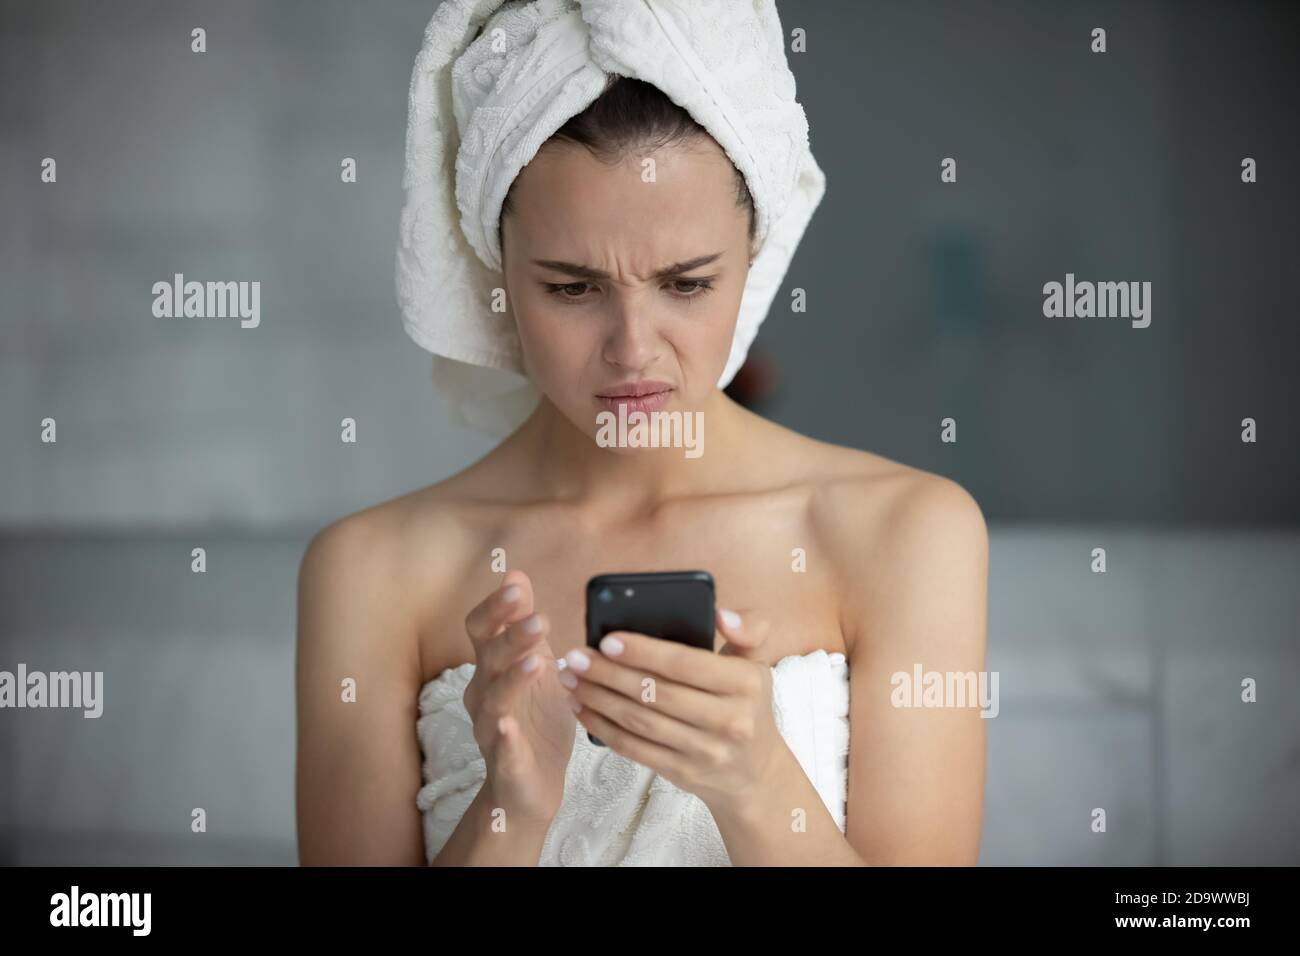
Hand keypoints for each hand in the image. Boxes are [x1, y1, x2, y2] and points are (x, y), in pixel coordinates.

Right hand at [461, 570, 576, 828]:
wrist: (531, 786)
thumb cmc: (534, 720)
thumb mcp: (535, 663)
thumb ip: (523, 623)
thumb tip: (515, 573)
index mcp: (493, 668)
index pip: (483, 630)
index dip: (496, 607)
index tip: (517, 585)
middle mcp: (484, 695)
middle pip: (488, 660)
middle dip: (510, 638)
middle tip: (539, 619)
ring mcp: (491, 729)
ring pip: (493, 702)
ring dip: (512, 680)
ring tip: (536, 662)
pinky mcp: (505, 763)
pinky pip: (501, 749)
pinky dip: (503, 738)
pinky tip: (508, 727)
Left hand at [560, 608, 786, 813]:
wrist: (754, 772)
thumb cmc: (746, 703)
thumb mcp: (757, 662)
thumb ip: (749, 628)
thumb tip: (722, 614)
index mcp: (746, 684)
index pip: (686, 664)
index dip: (644, 651)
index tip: (608, 640)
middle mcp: (730, 721)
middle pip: (656, 693)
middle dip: (608, 673)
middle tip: (576, 657)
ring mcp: (705, 751)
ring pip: (640, 721)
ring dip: (598, 698)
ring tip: (571, 678)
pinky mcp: (683, 773)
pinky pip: (635, 748)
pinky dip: (603, 727)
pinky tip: (582, 707)